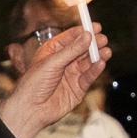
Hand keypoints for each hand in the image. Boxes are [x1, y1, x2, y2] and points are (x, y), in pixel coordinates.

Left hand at [0, 23, 110, 137]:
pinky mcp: (77, 88)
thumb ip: (71, 50)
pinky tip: (101, 63)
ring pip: (88, 62)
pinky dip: (95, 70)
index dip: (83, 32)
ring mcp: (71, 75)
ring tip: (106, 51)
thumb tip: (87, 35)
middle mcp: (63, 62)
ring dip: (97, 56)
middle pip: (82, 49)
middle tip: (103, 39)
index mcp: (52, 52)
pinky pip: (89, 77)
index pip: (70, 38)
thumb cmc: (33, 85)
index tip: (95, 27)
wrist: (30, 110)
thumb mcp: (51, 63)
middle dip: (93, 44)